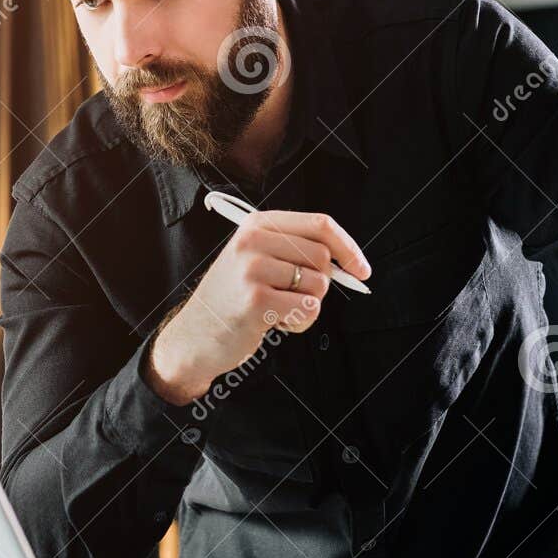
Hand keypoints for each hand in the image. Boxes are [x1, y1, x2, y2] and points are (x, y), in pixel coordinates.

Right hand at [146, 209, 370, 403]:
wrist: (195, 334)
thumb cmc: (234, 298)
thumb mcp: (257, 260)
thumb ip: (297, 253)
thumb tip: (351, 264)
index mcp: (258, 224)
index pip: (320, 224)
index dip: (348, 247)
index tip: (362, 269)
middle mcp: (253, 241)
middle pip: (323, 258)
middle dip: (320, 284)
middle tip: (293, 297)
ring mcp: (252, 270)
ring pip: (318, 285)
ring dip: (308, 307)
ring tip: (279, 311)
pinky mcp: (256, 301)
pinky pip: (308, 309)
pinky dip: (300, 322)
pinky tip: (275, 323)